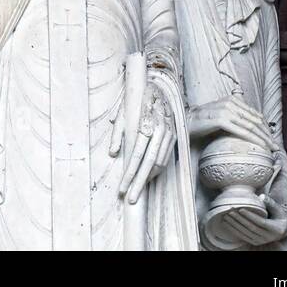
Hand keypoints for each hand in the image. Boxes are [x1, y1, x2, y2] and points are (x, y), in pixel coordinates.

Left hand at [111, 82, 175, 204]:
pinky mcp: (173, 136)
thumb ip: (117, 132)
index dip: (129, 174)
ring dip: (148, 180)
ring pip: (159, 163)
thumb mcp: (122, 110)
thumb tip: (113, 153)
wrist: (159, 87)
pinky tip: (147, 178)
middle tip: (131, 199)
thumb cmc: (137, 99)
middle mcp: (160, 130)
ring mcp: (168, 134)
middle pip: (149, 164)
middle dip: (139, 184)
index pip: (137, 156)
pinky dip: (156, 171)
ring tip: (136, 191)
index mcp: (146, 123)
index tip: (122, 188)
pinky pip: (165, 158)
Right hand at [189, 96, 275, 152]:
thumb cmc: (203, 123)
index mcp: (232, 100)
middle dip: (267, 134)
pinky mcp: (221, 120)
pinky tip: (260, 147)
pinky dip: (253, 139)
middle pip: (254, 120)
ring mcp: (226, 110)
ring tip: (272, 149)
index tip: (272, 139)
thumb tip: (250, 125)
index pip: (254, 114)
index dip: (265, 127)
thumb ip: (234, 117)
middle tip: (276, 147)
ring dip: (264, 138)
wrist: (186, 122)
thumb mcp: (221, 116)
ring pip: (251, 126)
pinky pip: (242, 131)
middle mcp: (230, 103)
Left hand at [216, 196, 286, 248]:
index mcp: (274, 229)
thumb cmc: (279, 217)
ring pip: (245, 233)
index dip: (250, 216)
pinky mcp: (255, 242)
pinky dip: (235, 230)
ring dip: (235, 224)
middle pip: (251, 227)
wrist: (282, 230)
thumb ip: (271, 203)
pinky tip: (228, 224)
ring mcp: (260, 241)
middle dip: (239, 219)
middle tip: (230, 210)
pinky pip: (243, 237)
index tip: (240, 208)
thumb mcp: (279, 210)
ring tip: (226, 215)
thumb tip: (261, 196)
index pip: (260, 222)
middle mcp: (267, 237)